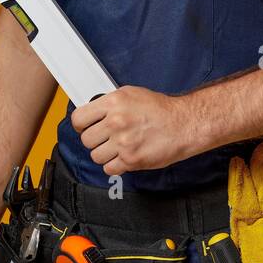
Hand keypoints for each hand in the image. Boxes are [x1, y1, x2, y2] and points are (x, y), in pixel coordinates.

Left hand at [70, 85, 191, 175]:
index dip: (80, 125)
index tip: (85, 127)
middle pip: (86, 139)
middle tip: (106, 138)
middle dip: (95, 140)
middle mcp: (116, 122)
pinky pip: (108, 169)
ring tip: (117, 147)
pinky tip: (123, 157)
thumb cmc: (161, 109)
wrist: (183, 124)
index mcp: (114, 102)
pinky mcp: (131, 160)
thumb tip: (92, 112)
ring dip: (105, 154)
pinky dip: (114, 165)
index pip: (79, 118)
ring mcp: (123, 142)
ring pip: (95, 156)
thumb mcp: (131, 94)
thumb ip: (109, 103)